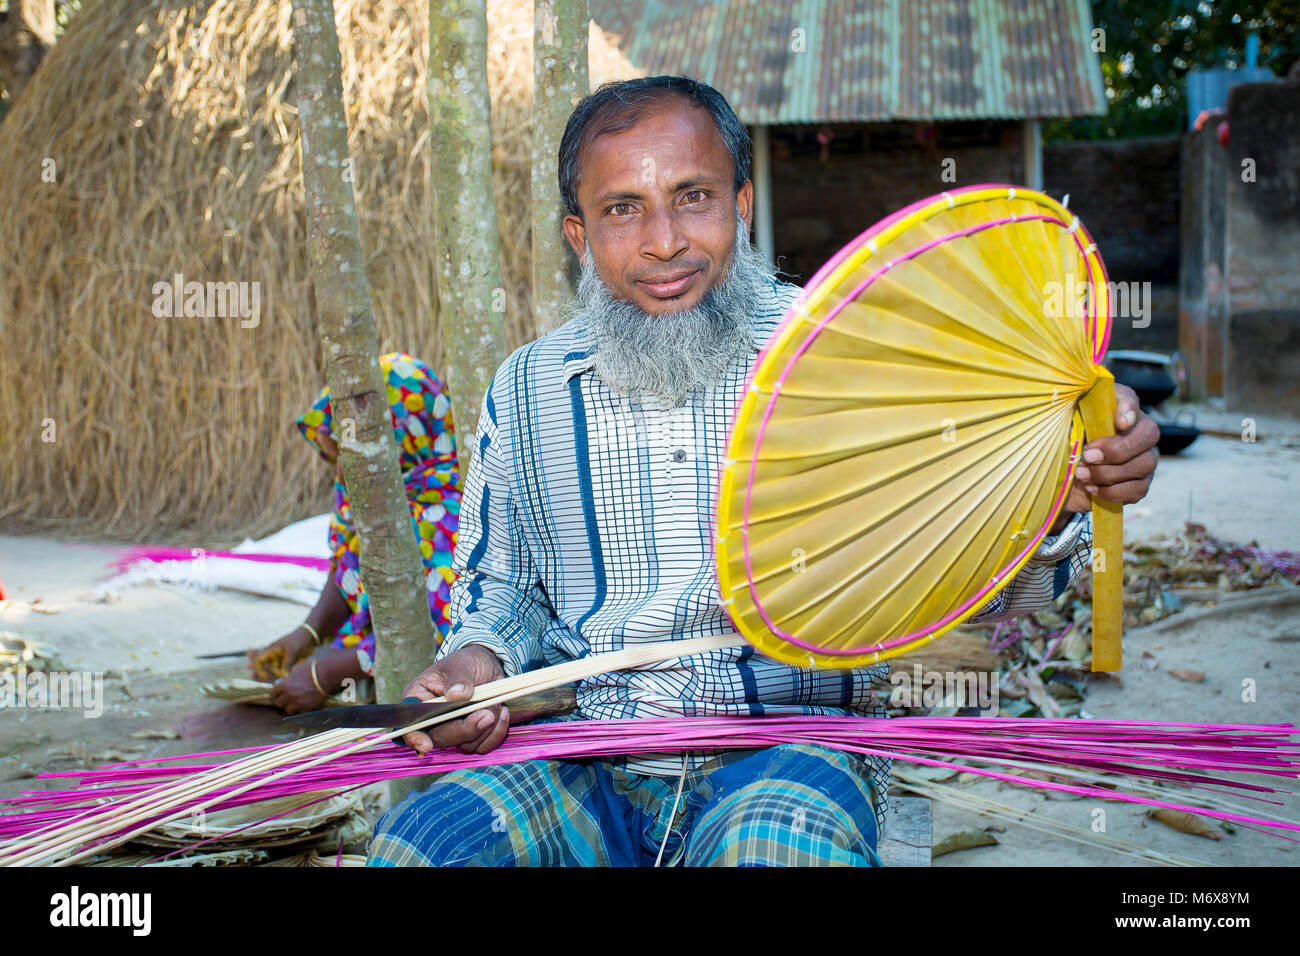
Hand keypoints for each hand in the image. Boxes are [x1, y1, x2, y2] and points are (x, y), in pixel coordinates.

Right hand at [247, 628, 316, 680]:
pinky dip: (277, 675)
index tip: (266, 676)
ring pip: (271, 668)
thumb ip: (287, 664)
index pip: (259, 659)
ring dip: (267, 674)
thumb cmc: (299, 640)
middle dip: (258, 670)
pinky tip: (273, 679)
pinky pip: (280, 670)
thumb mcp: (292, 651)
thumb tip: (283, 676)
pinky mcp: (287, 662)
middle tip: (251, 676)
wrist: (311, 637)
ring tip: (256, 678)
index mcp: (272, 649)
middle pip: (263, 665)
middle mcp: (274, 655)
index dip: (259, 668)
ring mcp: (280, 659)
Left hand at [268, 659, 326, 714]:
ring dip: (291, 707)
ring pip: (288, 710)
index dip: (275, 694)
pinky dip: (301, 709)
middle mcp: (289, 695)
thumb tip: (285, 680)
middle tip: (286, 700)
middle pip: (278, 703)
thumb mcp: (297, 669)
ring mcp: (297, 702)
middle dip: (282, 701)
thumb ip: (289, 676)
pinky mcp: (306, 707)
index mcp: (284, 685)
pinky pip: (300, 712)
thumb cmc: (311, 670)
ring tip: (295, 703)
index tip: (277, 695)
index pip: (272, 694)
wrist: (325, 676)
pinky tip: (304, 704)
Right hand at [399, 645, 507, 755]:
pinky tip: (502, 712)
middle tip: (486, 714)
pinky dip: (495, 733)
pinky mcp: (471, 735)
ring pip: (464, 744)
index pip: (409, 722)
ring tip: (496, 704)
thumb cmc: (468, 661)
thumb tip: (455, 695)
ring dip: (485, 728)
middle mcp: (432, 718)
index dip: (414, 735)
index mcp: (419, 697)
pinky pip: (482, 746)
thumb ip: (459, 678)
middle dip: (465, 729)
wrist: (488, 666)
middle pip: (440, 737)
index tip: (426, 744)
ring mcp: (452, 729)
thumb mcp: (463, 663)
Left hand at [1059, 383, 1159, 520]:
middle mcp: (1137, 429)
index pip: (1129, 398)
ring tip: (1081, 474)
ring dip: (1109, 472)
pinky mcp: (1141, 482)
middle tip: (1088, 456)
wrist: (1062, 479)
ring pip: (1144, 463)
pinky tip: (1091, 488)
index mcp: (1114, 408)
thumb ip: (1067, 416)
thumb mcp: (1059, 427)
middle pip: (1148, 433)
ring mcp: (1144, 457)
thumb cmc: (1064, 445)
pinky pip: (1138, 488)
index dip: (1128, 409)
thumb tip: (1071, 417)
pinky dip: (1113, 491)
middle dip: (1116, 449)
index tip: (1119, 423)